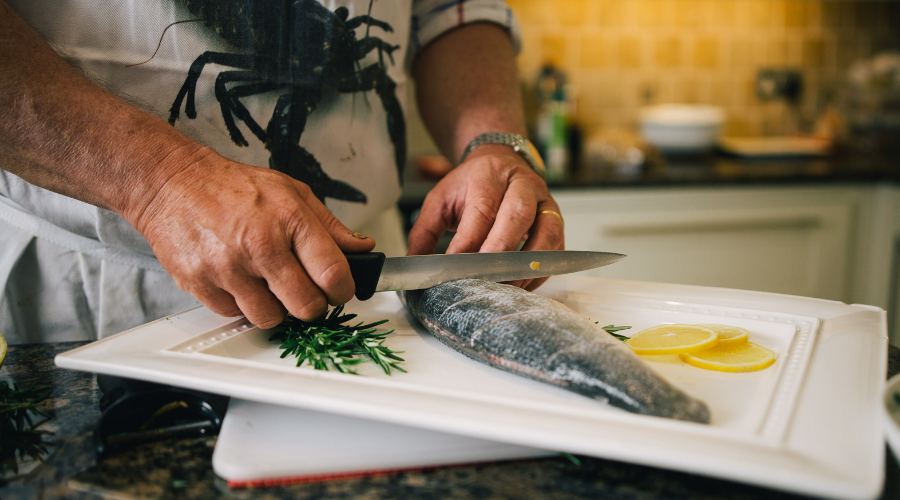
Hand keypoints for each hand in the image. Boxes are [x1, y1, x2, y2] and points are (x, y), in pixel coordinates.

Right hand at [129, 148, 374, 327]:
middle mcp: (261, 245)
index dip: (343, 290)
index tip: (340, 291)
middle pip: (306, 306)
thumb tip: (363, 247)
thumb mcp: (292, 192)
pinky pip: (235, 314)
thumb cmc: (234, 187)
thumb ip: (330, 226)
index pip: (333, 274)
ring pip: (271, 318)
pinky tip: (240, 281)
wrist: (173, 183)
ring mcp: (229, 267)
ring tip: (268, 283)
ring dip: (275, 308)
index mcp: (290, 219)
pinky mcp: (201, 284)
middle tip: (306, 293)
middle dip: (312, 305)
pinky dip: (242, 305)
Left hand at [407, 145, 564, 290]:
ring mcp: (545, 202)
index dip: (468, 243)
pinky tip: (519, 285)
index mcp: (489, 174)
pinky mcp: (557, 221)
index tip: (453, 269)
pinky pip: (555, 250)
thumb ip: (424, 232)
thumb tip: (416, 267)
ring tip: (503, 289)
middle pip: (518, 216)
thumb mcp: (440, 199)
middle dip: (500, 253)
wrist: (502, 162)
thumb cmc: (470, 185)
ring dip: (525, 267)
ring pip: (546, 233)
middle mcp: (523, 184)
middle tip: (481, 281)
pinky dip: (538, 272)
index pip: (481, 210)